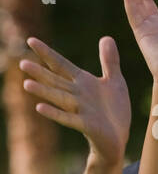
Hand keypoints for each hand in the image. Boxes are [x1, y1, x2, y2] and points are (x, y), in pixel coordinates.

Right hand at [21, 36, 129, 163]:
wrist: (119, 136)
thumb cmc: (114, 110)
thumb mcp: (115, 82)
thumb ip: (109, 61)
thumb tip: (106, 37)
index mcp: (83, 82)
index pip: (62, 65)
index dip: (48, 53)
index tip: (31, 40)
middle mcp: (78, 95)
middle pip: (56, 81)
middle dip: (40, 73)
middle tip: (22, 63)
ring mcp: (80, 110)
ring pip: (59, 98)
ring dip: (44, 92)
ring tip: (26, 84)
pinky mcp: (86, 125)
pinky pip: (69, 119)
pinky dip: (55, 113)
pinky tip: (39, 107)